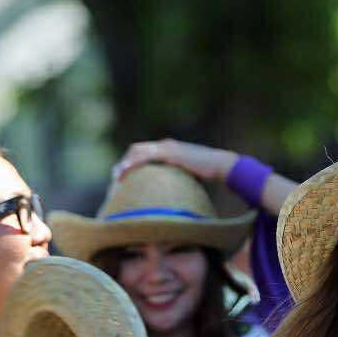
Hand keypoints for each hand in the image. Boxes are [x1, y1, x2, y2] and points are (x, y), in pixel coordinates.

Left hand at [113, 140, 235, 183]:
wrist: (221, 164)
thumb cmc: (210, 171)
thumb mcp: (190, 173)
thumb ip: (179, 177)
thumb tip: (174, 192)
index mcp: (169, 147)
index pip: (144, 150)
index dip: (132, 161)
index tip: (124, 174)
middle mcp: (165, 144)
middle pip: (136, 149)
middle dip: (124, 161)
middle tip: (116, 176)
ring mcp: (167, 147)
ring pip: (137, 152)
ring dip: (125, 164)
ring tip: (117, 177)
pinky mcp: (169, 153)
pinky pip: (145, 157)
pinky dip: (132, 164)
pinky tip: (125, 173)